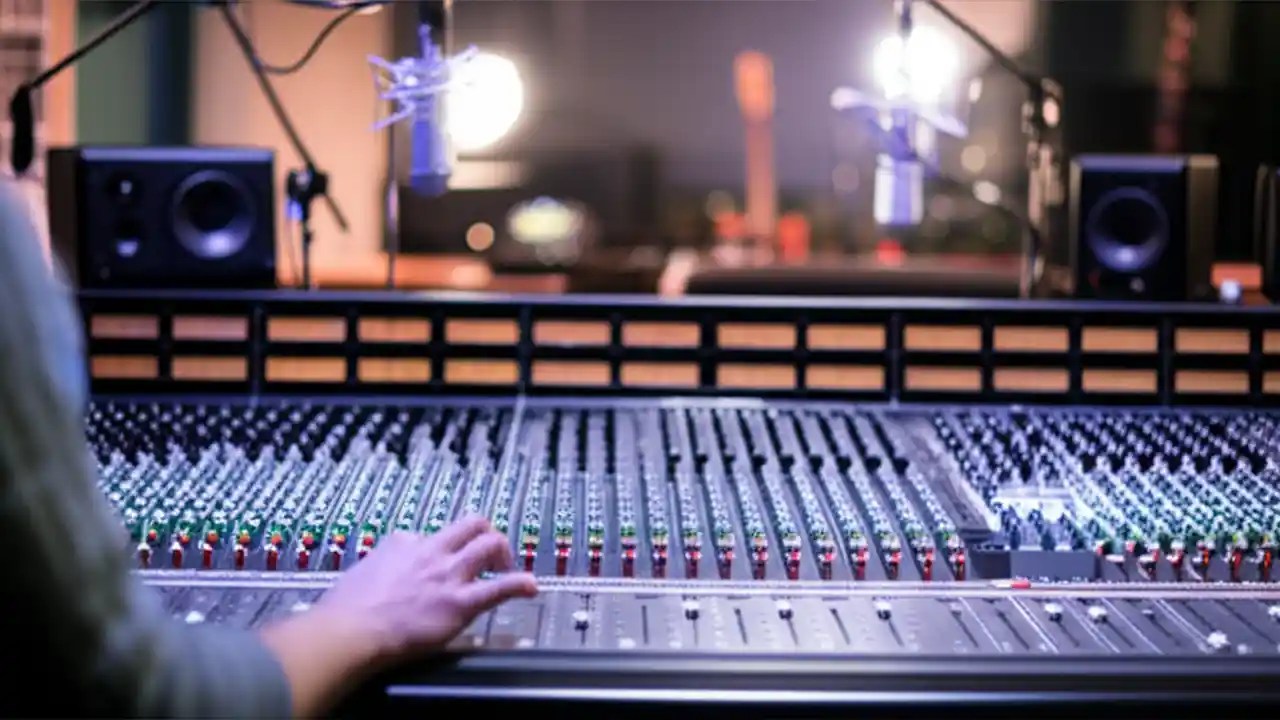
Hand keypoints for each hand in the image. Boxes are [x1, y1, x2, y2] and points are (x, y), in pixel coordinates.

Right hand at [314, 516, 537, 662]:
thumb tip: (377, 576)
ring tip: (507, 566)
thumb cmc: (346, 611)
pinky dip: (520, 584)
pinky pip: (500, 588)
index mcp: (403, 543)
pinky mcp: (460, 602)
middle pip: (471, 524)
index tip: (443, 560)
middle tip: (490, 553)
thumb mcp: (360, 573)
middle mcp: (430, 552)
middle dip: (485, 533)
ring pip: (489, 544)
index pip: (431, 534)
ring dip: (503, 553)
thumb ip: (379, 568)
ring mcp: (448, 575)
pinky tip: (530, 587)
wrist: (350, 631)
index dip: (441, 547)